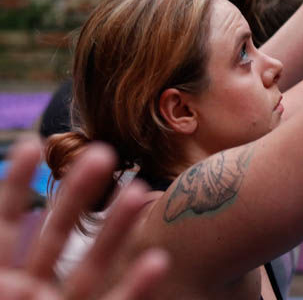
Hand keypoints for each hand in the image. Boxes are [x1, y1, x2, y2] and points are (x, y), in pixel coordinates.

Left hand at [0, 137, 168, 299]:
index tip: (29, 146)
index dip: (16, 186)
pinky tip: (158, 261)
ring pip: (95, 264)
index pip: (5, 223)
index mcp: (2, 279)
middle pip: (57, 233)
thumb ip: (2, 285)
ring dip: (118, 228)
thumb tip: (9, 281)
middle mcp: (33, 291)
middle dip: (79, 192)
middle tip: (102, 153)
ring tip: (139, 191)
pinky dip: (138, 285)